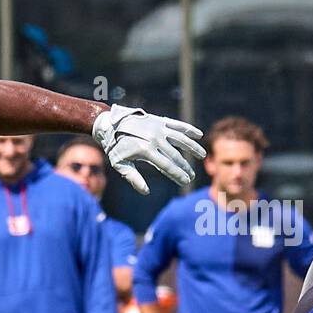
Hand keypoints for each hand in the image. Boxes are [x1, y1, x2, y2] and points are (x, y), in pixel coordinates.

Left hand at [92, 105, 206, 194]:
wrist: (110, 124)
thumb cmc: (115, 147)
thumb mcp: (120, 164)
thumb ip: (133, 178)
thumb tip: (146, 192)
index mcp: (145, 150)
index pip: (166, 166)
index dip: (177, 175)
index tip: (185, 182)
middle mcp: (155, 139)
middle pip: (175, 155)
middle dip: (185, 167)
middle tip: (191, 176)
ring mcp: (159, 128)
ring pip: (181, 139)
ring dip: (193, 148)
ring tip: (202, 155)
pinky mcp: (160, 121)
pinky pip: (178, 125)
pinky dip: (189, 130)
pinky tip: (198, 135)